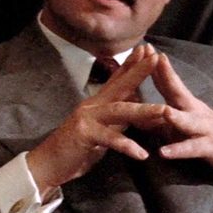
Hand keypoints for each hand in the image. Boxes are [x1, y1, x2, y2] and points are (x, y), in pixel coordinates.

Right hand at [27, 44, 167, 194]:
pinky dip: (127, 146)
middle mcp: (93, 105)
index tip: (147, 49)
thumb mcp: (101, 130)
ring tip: (164, 110)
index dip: (132, 64)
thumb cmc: (76, 147)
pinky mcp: (84, 135)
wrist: (48, 163)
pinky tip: (142, 154)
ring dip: (144, 110)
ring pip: (119, 111)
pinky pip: (110, 139)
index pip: (117, 79)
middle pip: (120, 85)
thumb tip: (134, 111)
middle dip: (139, 71)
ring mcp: (87, 118)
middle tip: (156, 58)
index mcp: (98, 102)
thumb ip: (117, 119)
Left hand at [151, 53, 212, 188]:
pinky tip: (163, 152)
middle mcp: (195, 112)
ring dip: (175, 116)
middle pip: (178, 91)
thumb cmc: (207, 136)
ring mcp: (204, 128)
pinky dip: (179, 150)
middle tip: (152, 58)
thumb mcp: (182, 126)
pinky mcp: (211, 147)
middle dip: (165, 75)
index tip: (142, 47)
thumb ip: (159, 119)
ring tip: (164, 111)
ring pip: (188, 121)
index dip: (156, 66)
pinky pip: (193, 148)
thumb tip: (133, 112)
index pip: (169, 81)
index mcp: (187, 105)